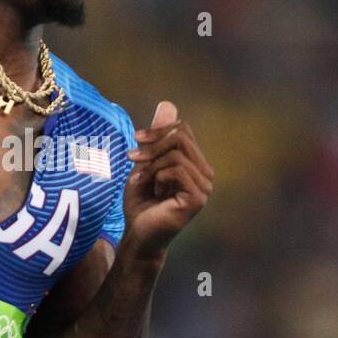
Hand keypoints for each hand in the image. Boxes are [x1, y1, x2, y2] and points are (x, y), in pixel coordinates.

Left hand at [122, 101, 212, 259]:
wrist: (138, 234)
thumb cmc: (141, 202)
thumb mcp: (145, 163)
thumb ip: (156, 137)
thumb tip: (168, 103)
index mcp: (195, 163)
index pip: (183, 129)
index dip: (159, 129)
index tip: (137, 138)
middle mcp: (204, 173)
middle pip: (181, 136)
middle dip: (153, 144)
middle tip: (133, 159)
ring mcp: (204, 187)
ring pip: (176, 154)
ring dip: (151, 165)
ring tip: (142, 181)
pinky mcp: (198, 198)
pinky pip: (177, 171)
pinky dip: (157, 177)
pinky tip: (153, 191)